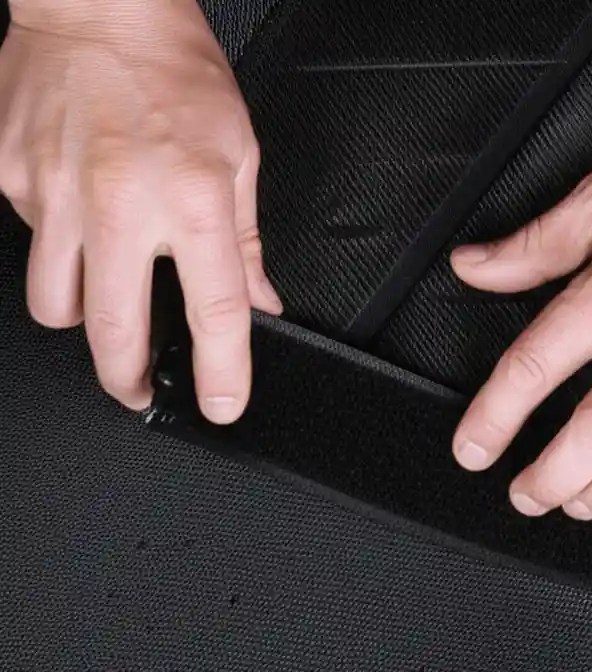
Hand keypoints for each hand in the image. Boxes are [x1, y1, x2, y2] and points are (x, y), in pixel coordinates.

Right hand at [0, 0, 281, 422]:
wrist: (99, 9)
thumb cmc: (173, 70)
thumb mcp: (239, 154)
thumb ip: (245, 239)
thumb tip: (259, 299)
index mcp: (194, 199)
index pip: (216, 312)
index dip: (222, 372)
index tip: (223, 405)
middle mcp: (121, 205)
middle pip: (113, 334)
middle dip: (130, 379)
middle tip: (143, 388)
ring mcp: (55, 195)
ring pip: (55, 305)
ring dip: (85, 320)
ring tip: (109, 303)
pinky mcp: (11, 180)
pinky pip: (32, 244)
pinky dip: (58, 248)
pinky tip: (80, 217)